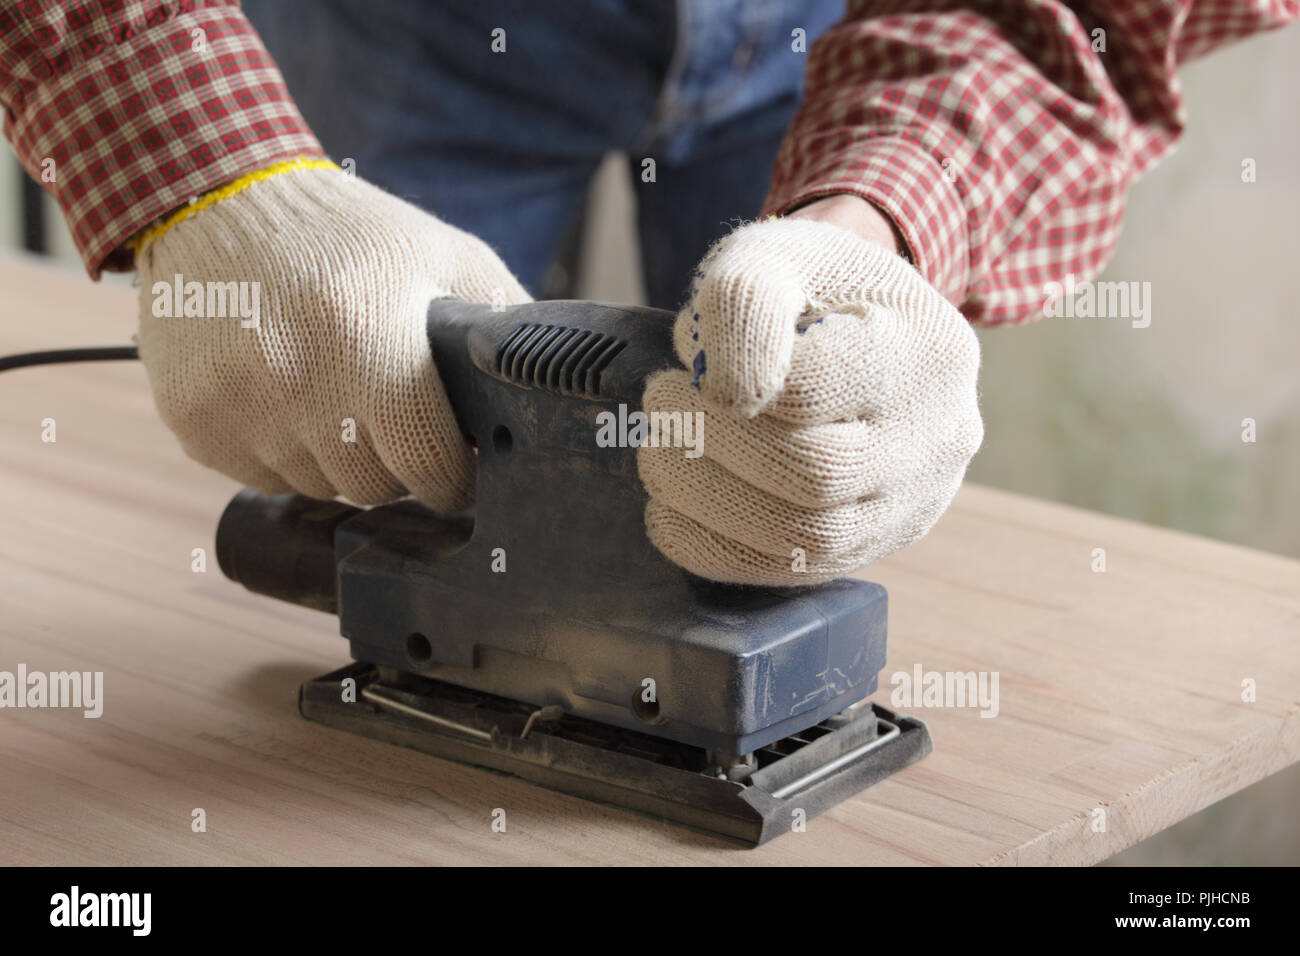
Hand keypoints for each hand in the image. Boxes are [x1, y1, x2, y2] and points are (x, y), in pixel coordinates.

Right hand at [135, 165, 529, 510]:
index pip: (430, 466)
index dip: (453, 476)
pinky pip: (261, 479)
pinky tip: (285, 396)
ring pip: (318, 488)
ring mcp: (237, 407)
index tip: (457, 466)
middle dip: (398, 464)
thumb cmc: (347, 233)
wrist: (216, 197)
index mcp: (371, 338)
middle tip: (396, 418)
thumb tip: (544, 397)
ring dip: (339, 459)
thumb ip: (504, 324)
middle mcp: (298, 380)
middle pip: (375, 486)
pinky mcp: (192, 422)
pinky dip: (283, 455)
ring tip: (336, 396)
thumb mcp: (443, 256)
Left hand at [637, 217, 982, 585]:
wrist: (865, 331)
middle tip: (660, 409)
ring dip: (706, 501)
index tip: (689, 367)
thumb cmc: (815, 291)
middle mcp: (935, 438)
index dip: (731, 386)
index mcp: (926, 351)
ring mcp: (909, 504)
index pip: (813, 390)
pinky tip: (671, 510)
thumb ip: (744, 300)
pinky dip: (714, 547)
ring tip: (660, 454)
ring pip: (807, 537)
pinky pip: (792, 573)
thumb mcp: (779, 255)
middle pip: (815, 473)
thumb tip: (719, 392)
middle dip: (711, 446)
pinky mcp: (871, 548)